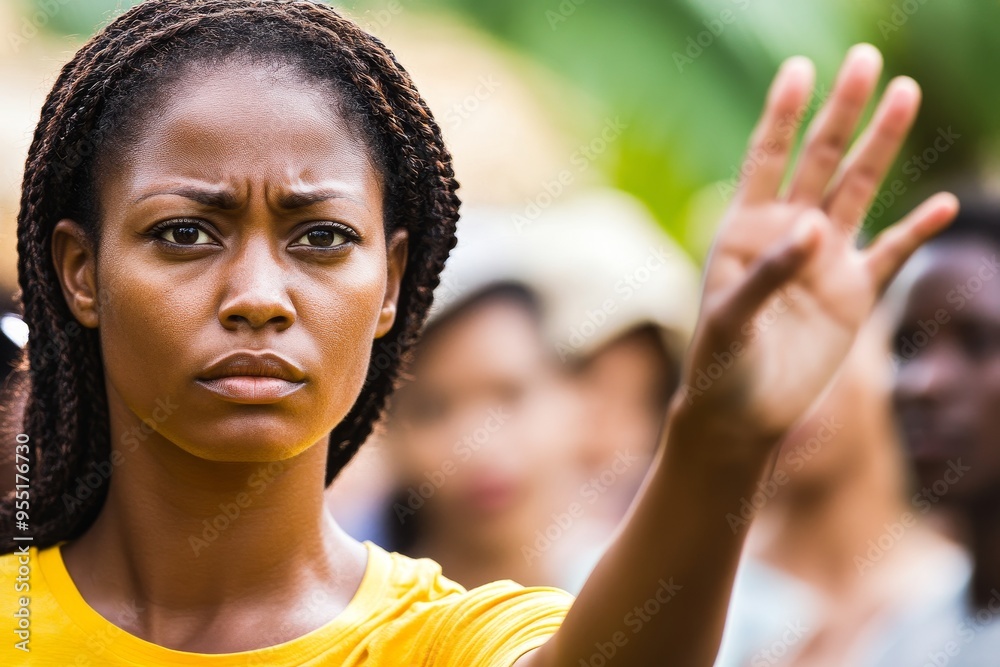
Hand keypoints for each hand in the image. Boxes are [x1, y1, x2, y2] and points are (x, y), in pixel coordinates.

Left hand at [674, 44, 957, 453]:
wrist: (742, 414)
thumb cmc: (720, 364)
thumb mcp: (730, 319)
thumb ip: (767, 273)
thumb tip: (811, 226)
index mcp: (746, 231)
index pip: (766, 160)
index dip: (781, 115)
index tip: (800, 69)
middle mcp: (789, 236)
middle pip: (819, 162)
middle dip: (842, 112)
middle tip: (868, 60)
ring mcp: (825, 262)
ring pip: (858, 192)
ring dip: (880, 148)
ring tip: (905, 95)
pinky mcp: (853, 295)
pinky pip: (892, 255)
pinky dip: (917, 232)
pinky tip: (944, 205)